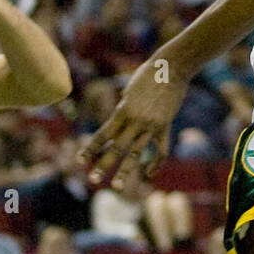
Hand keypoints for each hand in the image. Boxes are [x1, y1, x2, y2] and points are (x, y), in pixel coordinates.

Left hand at [78, 59, 187, 188]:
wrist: (172, 67)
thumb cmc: (148, 73)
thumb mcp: (129, 90)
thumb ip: (123, 108)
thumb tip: (118, 121)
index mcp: (124, 110)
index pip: (103, 134)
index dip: (91, 148)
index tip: (80, 160)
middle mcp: (136, 120)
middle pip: (117, 147)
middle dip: (103, 164)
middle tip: (92, 180)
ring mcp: (152, 125)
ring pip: (136, 153)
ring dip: (125, 171)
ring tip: (116, 186)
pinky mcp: (165, 127)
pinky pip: (160, 151)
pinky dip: (155, 164)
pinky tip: (148, 174)